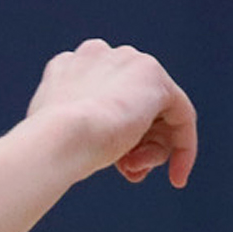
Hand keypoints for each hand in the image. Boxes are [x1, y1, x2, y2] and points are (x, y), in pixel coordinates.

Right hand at [26, 39, 198, 186]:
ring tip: (133, 171)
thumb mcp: (56, 127)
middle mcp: (99, 54)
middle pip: (132, 104)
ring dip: (150, 150)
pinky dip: (183, 147)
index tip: (114, 165)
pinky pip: (181, 115)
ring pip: (154, 114)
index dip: (111, 135)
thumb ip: (77, 120)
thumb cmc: (50, 144)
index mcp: (69, 65)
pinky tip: (176, 177)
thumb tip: (102, 136)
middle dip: (135, 144)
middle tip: (128, 172)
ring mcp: (128, 62)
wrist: (59, 137)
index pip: (103, 98)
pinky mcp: (155, 79)